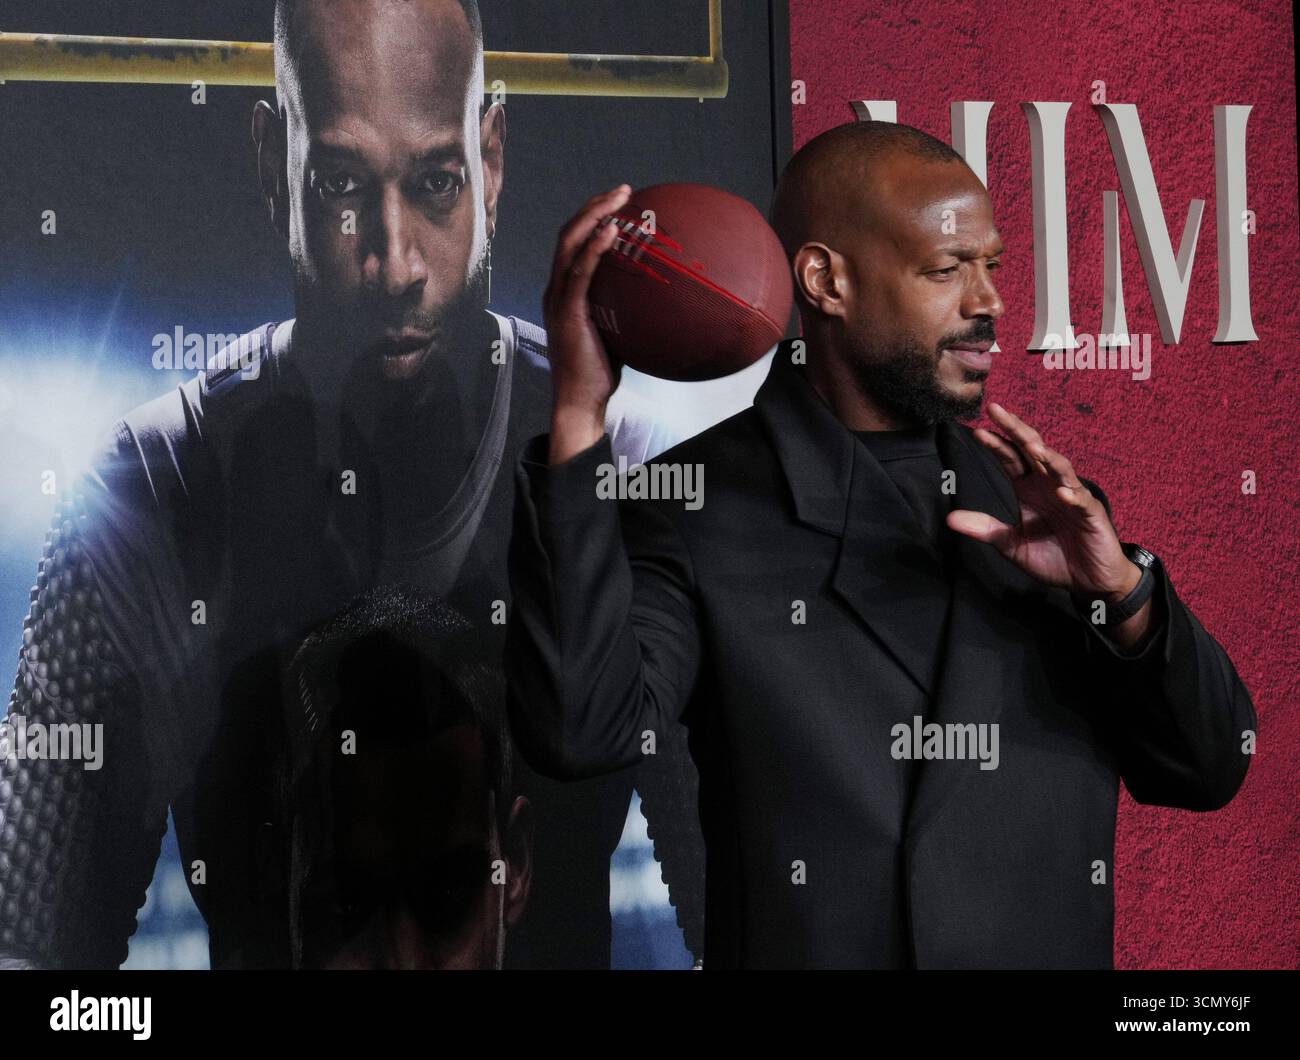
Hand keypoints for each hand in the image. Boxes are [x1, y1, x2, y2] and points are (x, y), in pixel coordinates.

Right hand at [543, 184, 631, 463]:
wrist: (579, 401)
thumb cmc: (600, 373)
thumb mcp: (616, 332)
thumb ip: (627, 310)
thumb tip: (661, 300)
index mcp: (564, 291)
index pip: (574, 243)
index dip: (593, 217)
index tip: (620, 203)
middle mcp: (555, 288)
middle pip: (569, 233)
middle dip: (595, 206)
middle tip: (624, 190)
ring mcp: (558, 298)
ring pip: (570, 243)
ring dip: (595, 216)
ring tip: (620, 199)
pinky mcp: (566, 311)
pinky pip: (580, 272)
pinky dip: (594, 248)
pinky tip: (612, 232)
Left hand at [947, 403, 1140, 601]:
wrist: (1087, 579)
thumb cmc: (1052, 556)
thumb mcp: (1010, 544)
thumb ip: (984, 529)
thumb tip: (950, 519)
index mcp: (1028, 488)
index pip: (1010, 459)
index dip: (996, 445)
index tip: (977, 432)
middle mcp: (1049, 485)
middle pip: (1033, 450)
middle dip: (1016, 430)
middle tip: (997, 411)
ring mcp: (1072, 496)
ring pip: (1060, 468)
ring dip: (1047, 456)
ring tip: (1032, 445)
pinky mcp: (1091, 514)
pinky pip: (1081, 501)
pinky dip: (1072, 495)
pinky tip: (1062, 492)